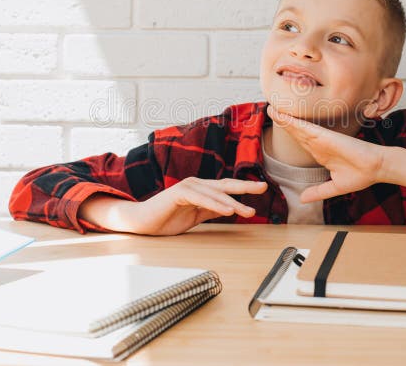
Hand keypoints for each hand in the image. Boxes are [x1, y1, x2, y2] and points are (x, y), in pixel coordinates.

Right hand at [128, 177, 267, 235]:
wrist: (142, 222)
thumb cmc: (166, 219)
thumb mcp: (195, 216)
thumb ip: (211, 211)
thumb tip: (230, 209)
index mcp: (201, 189)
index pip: (227, 188)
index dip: (244, 187)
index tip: (262, 188)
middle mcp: (197, 184)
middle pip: (225, 185)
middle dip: (245, 186)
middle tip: (263, 187)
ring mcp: (187, 186)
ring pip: (215, 194)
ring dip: (233, 202)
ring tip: (248, 211)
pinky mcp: (179, 193)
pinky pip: (201, 198)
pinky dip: (215, 204)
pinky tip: (228, 210)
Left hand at [267, 105, 385, 202]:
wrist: (377, 168)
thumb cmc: (362, 175)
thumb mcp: (335, 187)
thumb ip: (318, 192)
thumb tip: (302, 199)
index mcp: (321, 154)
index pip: (300, 142)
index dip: (288, 133)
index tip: (277, 125)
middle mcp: (320, 144)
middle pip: (296, 132)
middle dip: (282, 122)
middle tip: (269, 110)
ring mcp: (322, 139)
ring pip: (298, 128)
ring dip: (284, 119)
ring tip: (271, 109)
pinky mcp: (327, 137)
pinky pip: (306, 129)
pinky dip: (294, 122)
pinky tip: (284, 116)